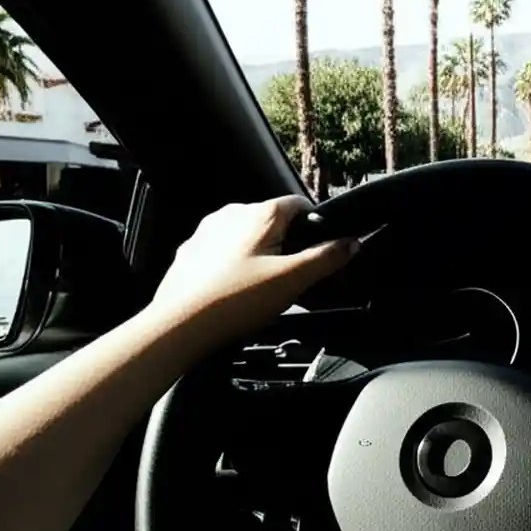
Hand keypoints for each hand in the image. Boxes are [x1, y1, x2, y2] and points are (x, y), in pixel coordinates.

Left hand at [147, 195, 356, 344]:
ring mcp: (206, 232)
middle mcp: (232, 213)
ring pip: (246, 237)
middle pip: (273, 221)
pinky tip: (234, 293)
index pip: (301, 204)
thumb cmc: (236, 300)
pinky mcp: (189, 253)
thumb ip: (326, 258)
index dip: (316, 227)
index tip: (320, 254)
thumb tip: (352, 242)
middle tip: (291, 280)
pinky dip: (233, 266)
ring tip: (260, 290)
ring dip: (259, 255)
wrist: (178, 326)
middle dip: (286, 244)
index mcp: (261, 213)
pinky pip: (222, 252)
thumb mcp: (293, 280)